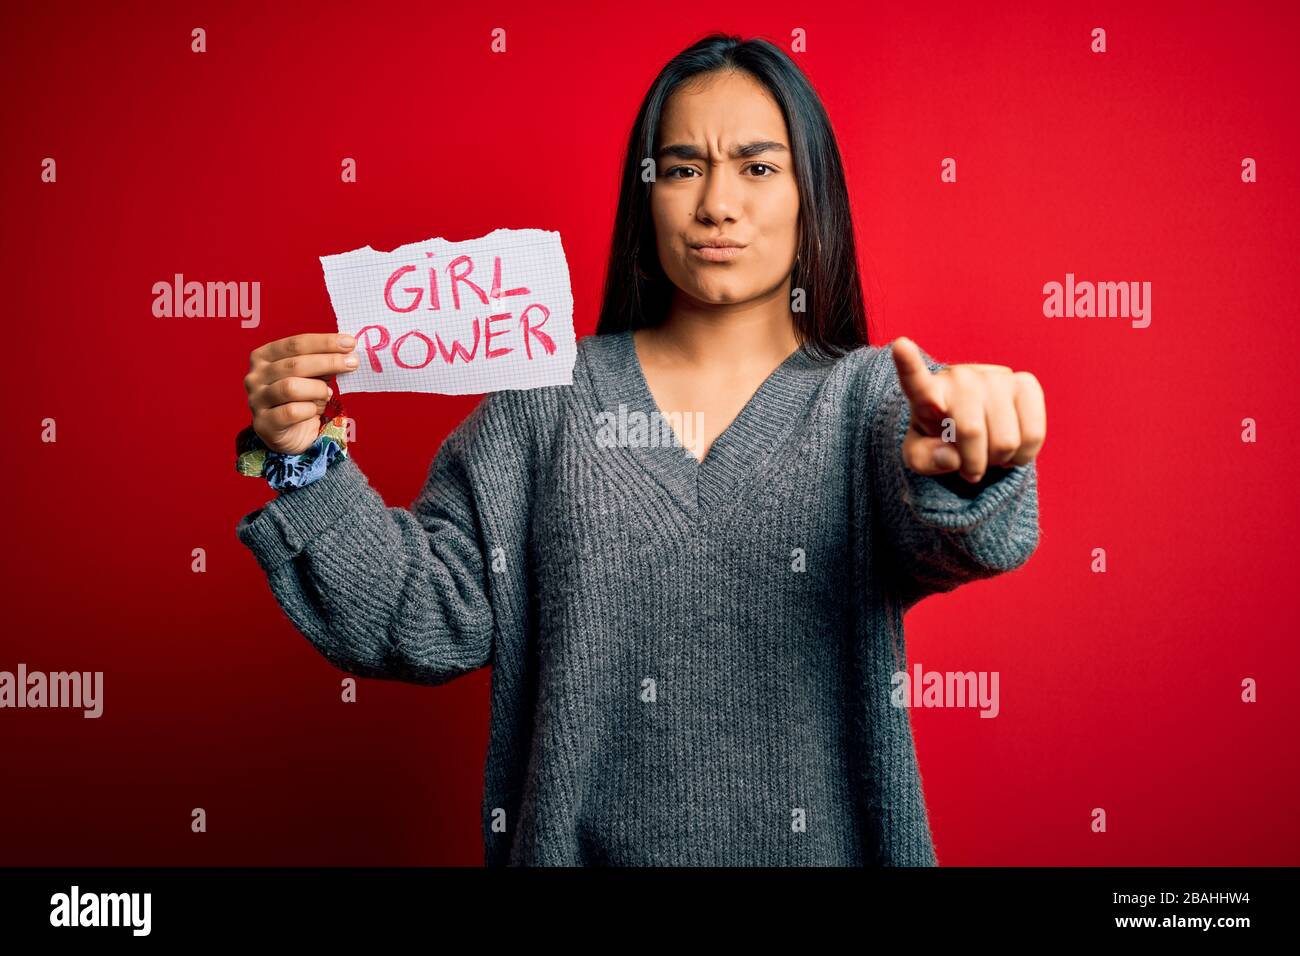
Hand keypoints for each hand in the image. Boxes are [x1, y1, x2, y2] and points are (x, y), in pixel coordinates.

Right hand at [245, 333, 357, 453]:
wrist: (290, 433)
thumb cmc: (301, 398)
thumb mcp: (311, 375)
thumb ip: (322, 363)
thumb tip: (347, 352)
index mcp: (263, 357)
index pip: (295, 344)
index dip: (324, 342)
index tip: (349, 343)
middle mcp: (255, 376)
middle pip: (295, 364)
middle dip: (328, 362)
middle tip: (353, 363)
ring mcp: (257, 400)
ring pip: (292, 388)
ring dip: (318, 390)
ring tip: (327, 394)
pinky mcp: (264, 423)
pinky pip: (292, 412)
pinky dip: (310, 410)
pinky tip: (314, 410)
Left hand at [891, 336, 1045, 482]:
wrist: (972, 434)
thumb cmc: (940, 443)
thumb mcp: (921, 457)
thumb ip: (926, 460)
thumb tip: (951, 456)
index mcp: (925, 393)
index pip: (915, 379)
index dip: (909, 363)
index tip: (900, 346)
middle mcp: (960, 378)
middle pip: (972, 431)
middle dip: (973, 464)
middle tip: (969, 466)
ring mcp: (994, 377)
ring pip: (1006, 440)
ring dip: (998, 461)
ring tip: (988, 454)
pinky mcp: (1025, 383)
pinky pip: (1033, 433)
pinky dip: (1024, 454)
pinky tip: (1011, 448)